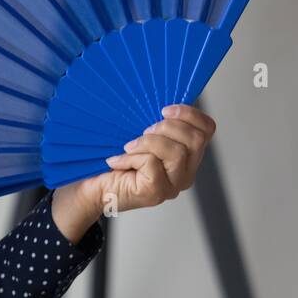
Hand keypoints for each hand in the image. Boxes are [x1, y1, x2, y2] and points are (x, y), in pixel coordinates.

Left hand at [51, 103, 216, 241]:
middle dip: (167, 127)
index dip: (190, 114)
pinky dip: (131, 157)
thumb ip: (157, 125)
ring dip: (147, 142)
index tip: (164, 109)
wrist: (90, 187)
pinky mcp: (156, 192)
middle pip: (196, 139)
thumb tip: (163, 104)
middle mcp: (185, 173)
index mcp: (186, 157)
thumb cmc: (113, 161)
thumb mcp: (140, 137)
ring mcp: (172, 185)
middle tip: (142, 131)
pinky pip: (152, 163)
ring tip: (128, 147)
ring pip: (177, 151)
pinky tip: (117, 161)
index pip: (207, 130)